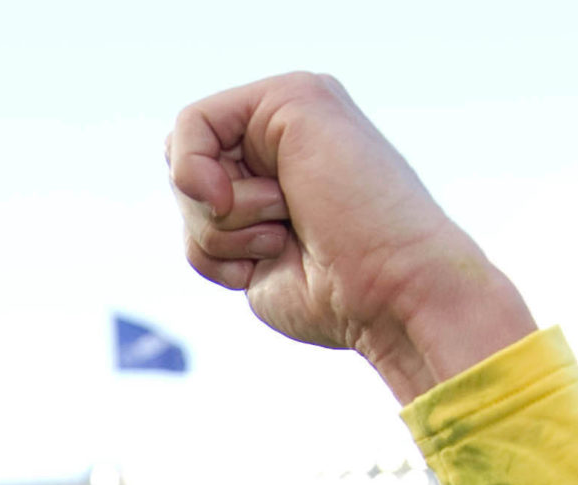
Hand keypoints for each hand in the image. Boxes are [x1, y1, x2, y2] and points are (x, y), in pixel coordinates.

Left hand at [168, 73, 534, 403]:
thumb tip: (186, 181)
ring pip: (184, 158)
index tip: (254, 268)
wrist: (394, 293)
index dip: (204, 239)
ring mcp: (292, 109)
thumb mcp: (249, 260)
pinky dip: (203, 179)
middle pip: (183, 175)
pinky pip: (191, 125)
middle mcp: (286, 132)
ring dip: (225, 222)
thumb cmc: (334, 296)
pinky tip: (269, 202)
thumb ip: (215, 218)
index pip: (191, 190)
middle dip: (210, 231)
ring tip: (291, 228)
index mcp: (281, 171)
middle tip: (278, 244)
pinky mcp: (295, 95)